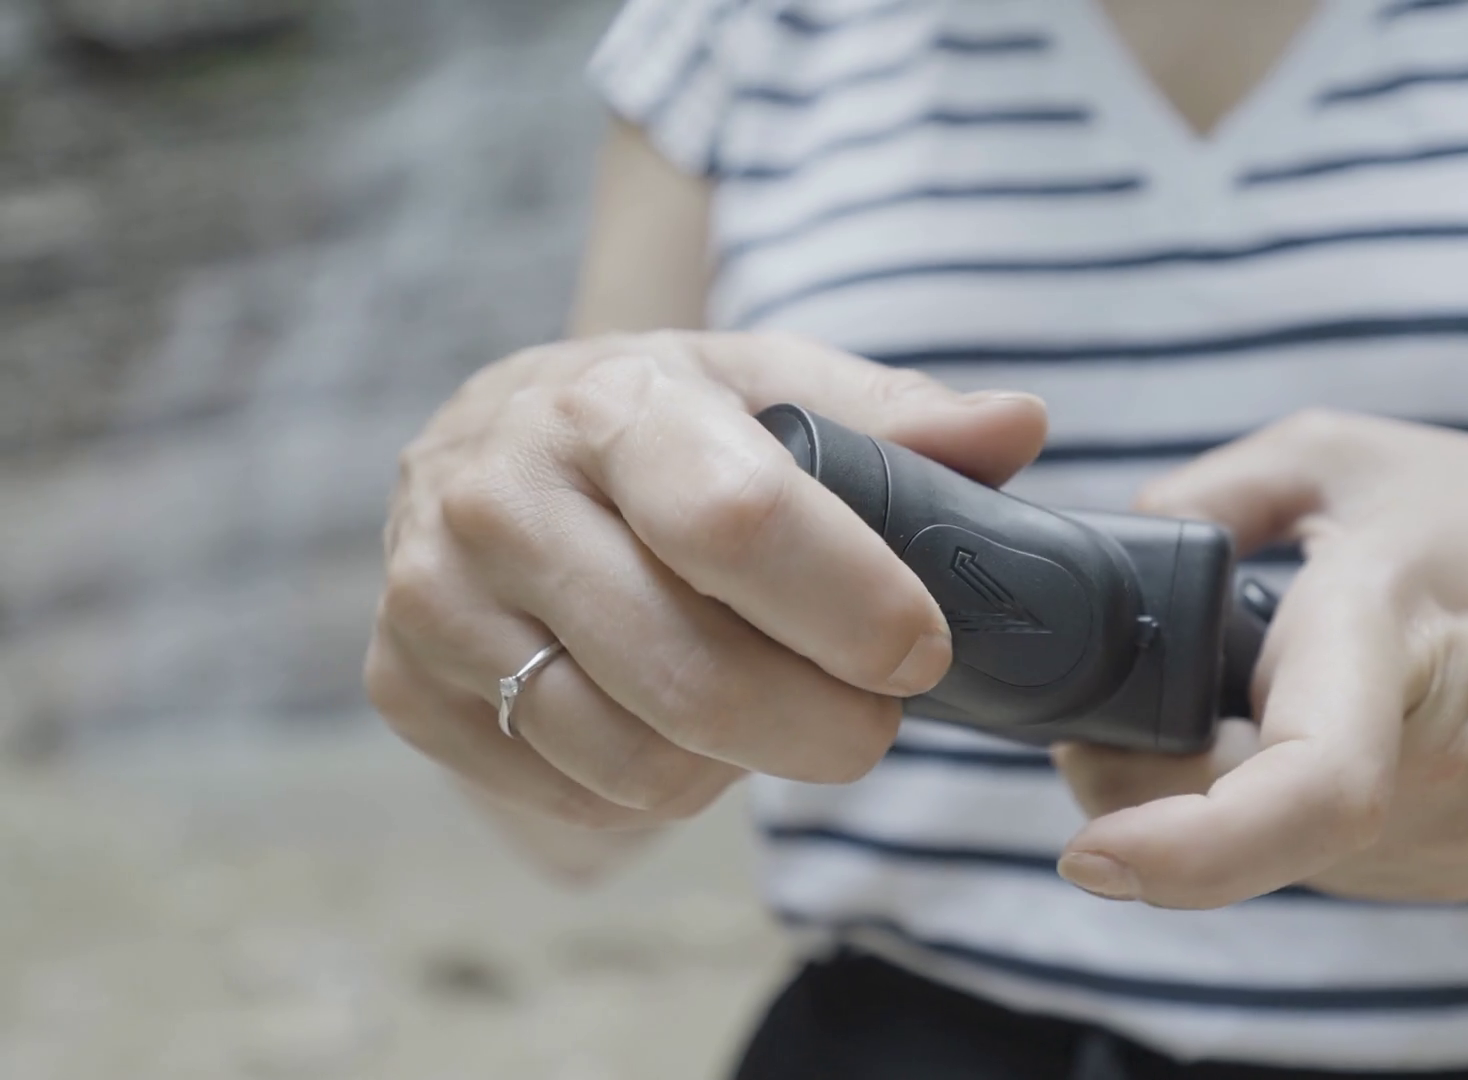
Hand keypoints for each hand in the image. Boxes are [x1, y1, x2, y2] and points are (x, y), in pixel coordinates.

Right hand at [366, 333, 1046, 830]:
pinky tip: (669, 722)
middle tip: (874, 724)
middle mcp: (498, 496)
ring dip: (737, 764)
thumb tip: (1017, 426)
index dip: (851, 605)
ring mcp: (433, 599)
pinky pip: (569, 795)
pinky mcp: (403, 687)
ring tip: (767, 709)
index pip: (737, 522)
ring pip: (632, 759)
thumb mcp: (772, 388)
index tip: (922, 652)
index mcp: (610, 405)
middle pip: (690, 674)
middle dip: (821, 728)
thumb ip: (894, 416)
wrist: (491, 449)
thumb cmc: (665, 426)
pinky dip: (650, 786)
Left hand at [1054, 411, 1467, 908]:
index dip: (1186, 844)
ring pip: (1269, 854)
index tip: (1089, 853)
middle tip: (1111, 714)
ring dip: (1208, 798)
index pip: (1308, 785)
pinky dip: (1274, 809)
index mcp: (1392, 642)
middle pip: (1238, 831)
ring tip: (1232, 699)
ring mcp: (1449, 835)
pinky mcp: (1458, 867)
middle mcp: (1427, 766)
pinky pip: (1318, 857)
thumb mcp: (1345, 458)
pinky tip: (1299, 731)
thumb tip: (1125, 543)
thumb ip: (1212, 494)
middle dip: (1136, 790)